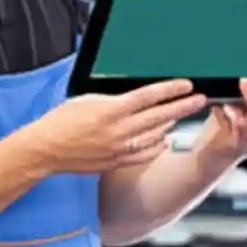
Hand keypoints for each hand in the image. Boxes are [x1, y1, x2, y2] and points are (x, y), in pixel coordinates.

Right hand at [22, 80, 207, 173]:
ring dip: (170, 124)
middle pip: (160, 115)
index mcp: (112, 109)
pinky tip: (164, 140)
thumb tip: (136, 97)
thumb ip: (115, 99)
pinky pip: (146, 154)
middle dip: (183, 106)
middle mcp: (120, 129)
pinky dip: (158, 146)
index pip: (150, 96)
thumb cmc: (62, 120)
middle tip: (199, 100)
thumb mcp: (88, 99)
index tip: (187, 85)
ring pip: (156, 135)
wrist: (47, 149)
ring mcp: (121, 148)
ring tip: (179, 116)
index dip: (172, 89)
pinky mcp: (117, 161)